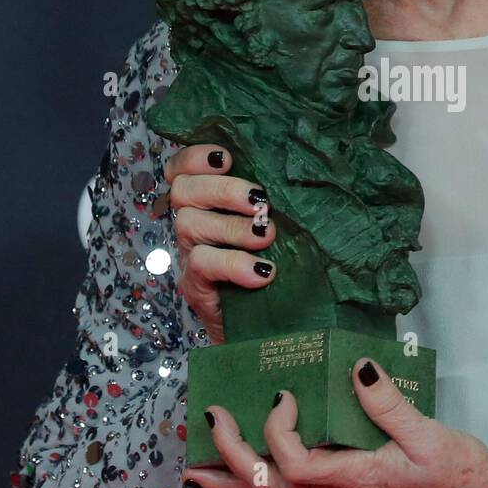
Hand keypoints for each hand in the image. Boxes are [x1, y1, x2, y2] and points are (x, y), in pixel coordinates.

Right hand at [164, 143, 276, 342]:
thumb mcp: (276, 231)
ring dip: (232, 226)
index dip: (195, 157)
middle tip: (260, 202)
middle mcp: (192, 226)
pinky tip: (263, 271)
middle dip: (222, 189)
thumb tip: (305, 178)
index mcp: (207, 205)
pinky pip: (203, 264)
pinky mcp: (195, 288)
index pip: (181, 169)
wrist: (267, 330)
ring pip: (190, 224)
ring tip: (266, 236)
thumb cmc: (277, 271)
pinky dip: (234, 264)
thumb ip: (272, 205)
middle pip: (183, 190)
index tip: (226, 157)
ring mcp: (190, 256)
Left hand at [183, 356, 487, 487]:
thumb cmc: (461, 472)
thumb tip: (355, 366)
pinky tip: (253, 465)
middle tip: (205, 424)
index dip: (277, 433)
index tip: (284, 394)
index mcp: (358, 479)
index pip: (297, 466)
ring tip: (200, 462)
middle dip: (231, 460)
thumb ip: (388, 404)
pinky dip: (264, 479)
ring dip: (236, 478)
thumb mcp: (430, 433)